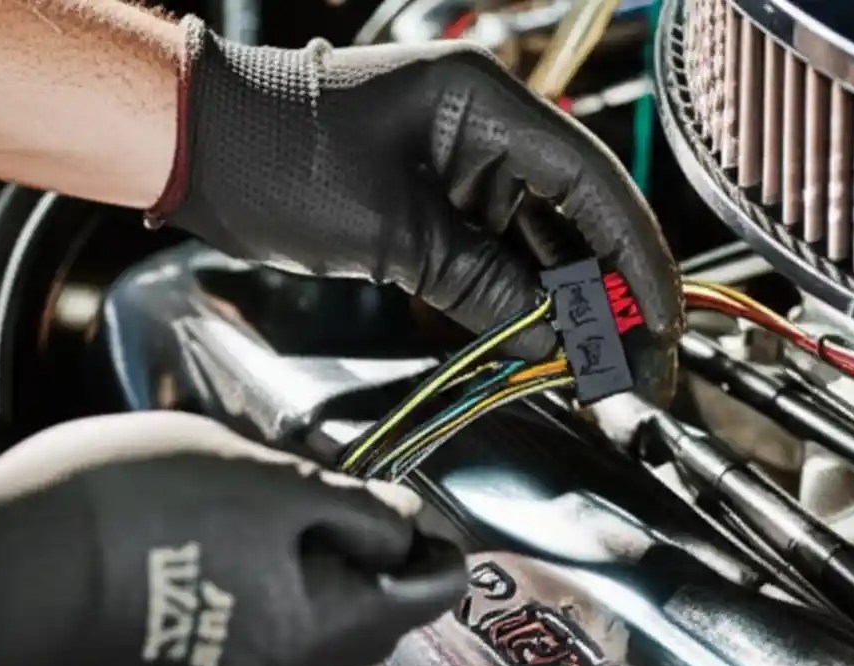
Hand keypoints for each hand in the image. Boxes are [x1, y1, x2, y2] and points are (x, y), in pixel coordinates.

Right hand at [0, 412, 465, 665]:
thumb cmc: (124, 524)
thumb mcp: (261, 480)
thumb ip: (349, 504)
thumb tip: (400, 519)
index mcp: (329, 630)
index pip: (434, 589)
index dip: (433, 536)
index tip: (413, 506)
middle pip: (367, 612)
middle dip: (353, 551)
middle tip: (306, 494)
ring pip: (301, 628)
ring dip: (293, 576)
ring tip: (233, 519)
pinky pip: (243, 646)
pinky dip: (242, 604)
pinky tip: (192, 560)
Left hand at [151, 17, 683, 402]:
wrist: (192, 148)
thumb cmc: (275, 154)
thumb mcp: (391, 231)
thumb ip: (481, 288)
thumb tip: (553, 343)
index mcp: (488, 105)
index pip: (592, 181)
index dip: (636, 256)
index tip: (661, 318)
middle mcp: (487, 132)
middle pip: (576, 218)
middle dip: (607, 295)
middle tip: (638, 365)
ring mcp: (461, 169)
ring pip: (539, 244)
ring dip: (567, 307)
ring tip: (600, 371)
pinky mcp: (435, 206)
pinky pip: (495, 258)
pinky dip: (518, 303)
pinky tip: (546, 348)